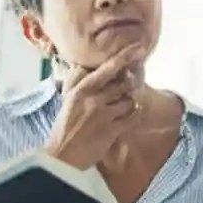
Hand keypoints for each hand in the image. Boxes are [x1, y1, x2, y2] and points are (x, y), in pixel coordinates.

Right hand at [44, 42, 147, 168]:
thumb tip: (85, 63)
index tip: (139, 48)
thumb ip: (77, 79)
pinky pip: (133, 117)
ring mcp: (104, 115)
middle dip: (131, 83)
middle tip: (132, 83)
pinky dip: (135, 114)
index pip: (108, 68)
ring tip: (123, 105)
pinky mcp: (112, 131)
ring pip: (130, 100)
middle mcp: (94, 99)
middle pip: (124, 83)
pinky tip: (130, 114)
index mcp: (81, 89)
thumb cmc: (65, 125)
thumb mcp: (68, 98)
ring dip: (130, 102)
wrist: (63, 154)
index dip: (125, 56)